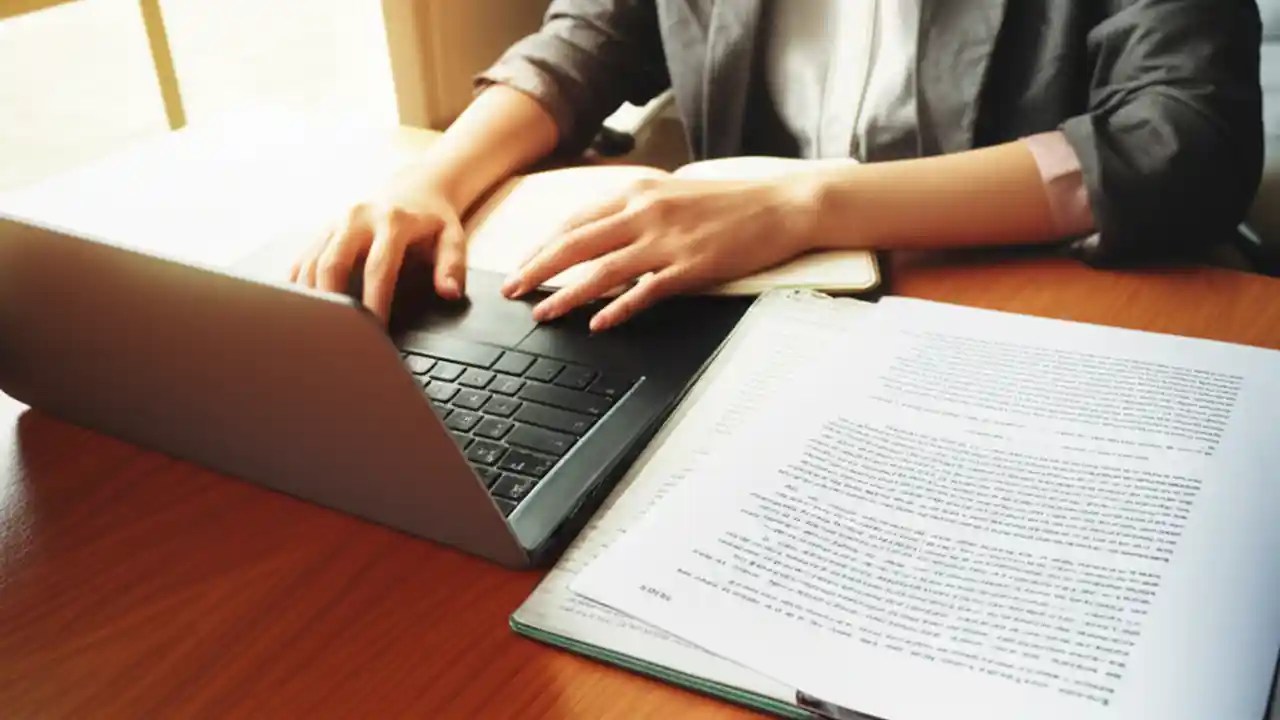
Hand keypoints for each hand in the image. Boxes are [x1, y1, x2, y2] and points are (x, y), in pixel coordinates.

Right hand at [290, 164, 466, 321]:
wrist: (413, 187)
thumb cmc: (432, 220)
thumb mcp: (452, 237)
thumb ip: (452, 266)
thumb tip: (450, 293)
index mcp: (392, 221)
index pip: (378, 267)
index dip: (374, 301)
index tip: (376, 330)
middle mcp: (359, 217)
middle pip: (333, 263)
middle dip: (332, 301)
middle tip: (337, 334)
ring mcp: (337, 222)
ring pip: (313, 262)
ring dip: (312, 297)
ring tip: (318, 329)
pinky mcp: (324, 229)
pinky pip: (304, 258)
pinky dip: (300, 284)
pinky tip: (301, 310)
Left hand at [500, 176, 815, 330]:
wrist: (782, 205)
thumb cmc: (731, 203)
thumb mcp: (675, 194)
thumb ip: (638, 209)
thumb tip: (605, 230)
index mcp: (638, 192)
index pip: (576, 220)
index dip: (543, 244)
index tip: (521, 264)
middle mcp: (645, 211)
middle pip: (576, 243)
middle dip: (537, 268)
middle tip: (510, 291)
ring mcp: (667, 240)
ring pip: (601, 269)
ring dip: (565, 293)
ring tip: (541, 313)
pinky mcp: (690, 266)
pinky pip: (644, 291)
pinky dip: (618, 308)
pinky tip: (598, 323)